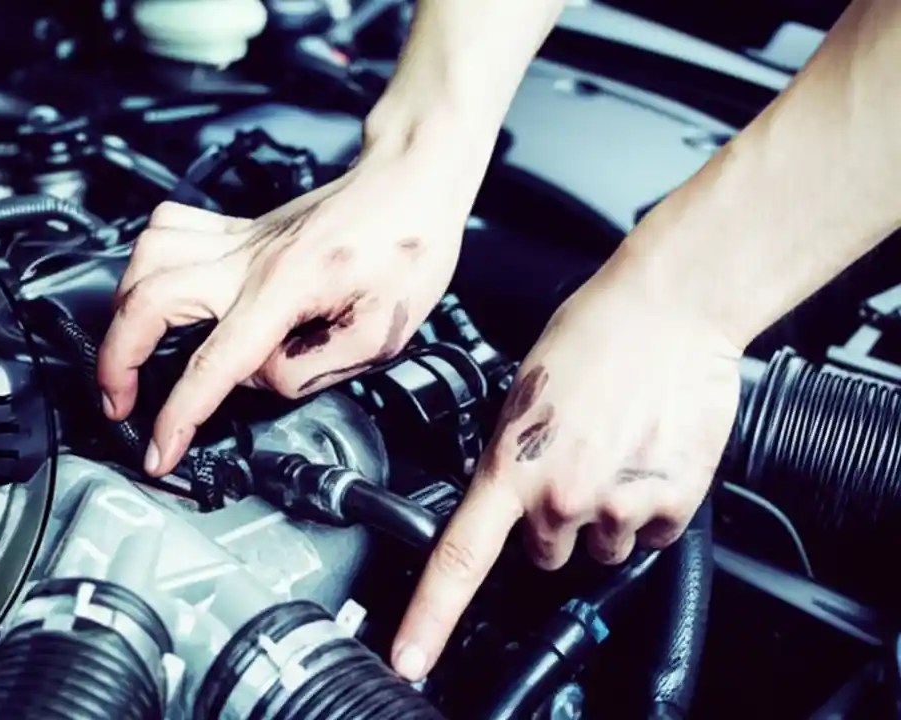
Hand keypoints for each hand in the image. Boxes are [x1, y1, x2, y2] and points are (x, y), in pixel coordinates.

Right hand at [97, 149, 477, 475]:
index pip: (212, 364)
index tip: (158, 451)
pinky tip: (155, 289)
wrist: (413, 182)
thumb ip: (310, 370)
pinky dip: (146, 261)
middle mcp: (249, 259)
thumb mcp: (379, 334)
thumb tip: (259, 379)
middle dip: (116, 362)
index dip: (177, 418)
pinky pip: (168, 227)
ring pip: (146, 257)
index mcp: (284, 289)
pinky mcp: (238, 227)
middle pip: (147, 301)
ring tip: (128, 349)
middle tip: (118, 402)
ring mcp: (238, 237)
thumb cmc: (406, 248)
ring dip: (122, 309)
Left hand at [391, 274, 742, 680]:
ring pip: (602, 545)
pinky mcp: (670, 502)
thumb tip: (509, 493)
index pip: (458, 559)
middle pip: (545, 553)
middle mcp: (560, 496)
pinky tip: (648, 456)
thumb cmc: (593, 335)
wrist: (669, 308)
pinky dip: (651, 505)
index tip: (412, 657)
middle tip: (573, 461)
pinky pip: (651, 533)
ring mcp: (617, 504)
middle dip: (555, 520)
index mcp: (508, 468)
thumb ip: (511, 459)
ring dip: (606, 512)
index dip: (430, 617)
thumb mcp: (521, 396)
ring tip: (615, 449)